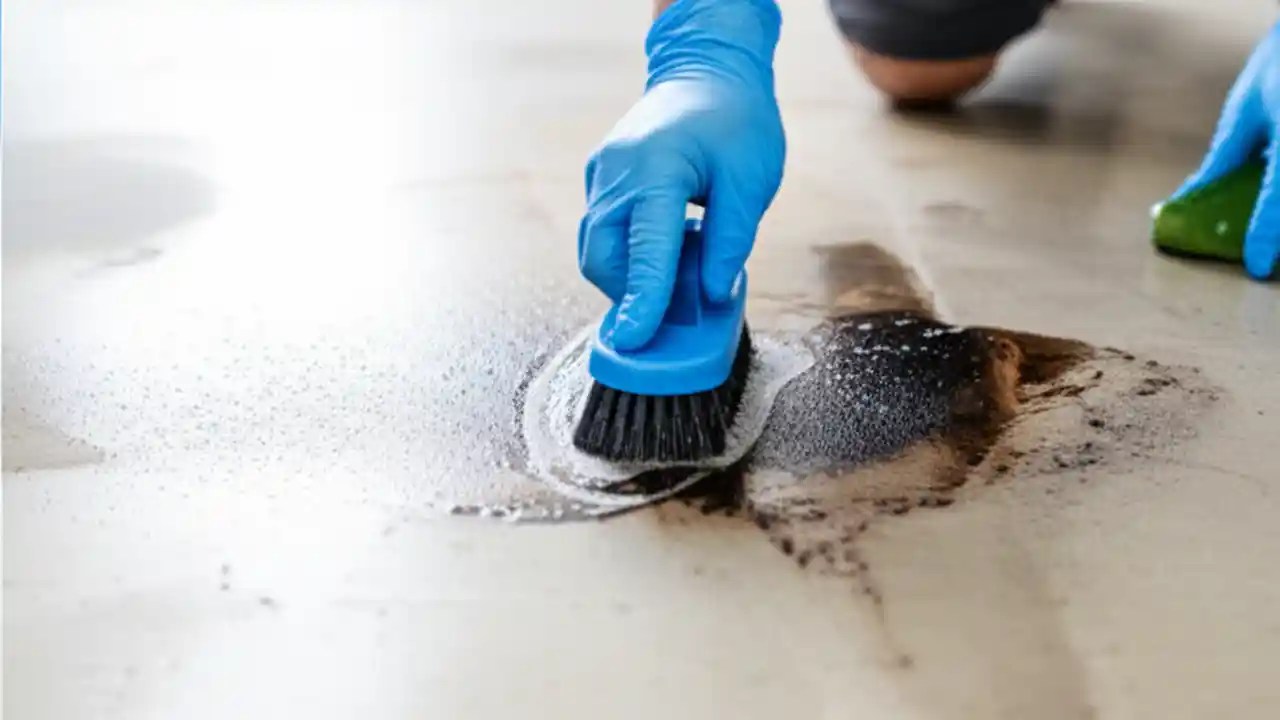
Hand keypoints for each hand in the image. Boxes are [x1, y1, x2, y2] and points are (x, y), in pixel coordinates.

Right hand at [578, 0, 783, 349]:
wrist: (706, 69)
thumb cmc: (735, 120)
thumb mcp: (750, 181)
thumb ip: (729, 242)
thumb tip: (710, 295)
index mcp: (655, 171)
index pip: (645, 251)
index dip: (643, 301)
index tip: (635, 340)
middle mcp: (615, 174)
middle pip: (603, 258)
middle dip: (631, 293)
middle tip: (677, 309)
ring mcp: (601, 174)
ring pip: (597, 249)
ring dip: (631, 274)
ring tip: (680, 269)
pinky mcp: (599, 177)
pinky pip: (603, 230)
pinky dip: (630, 251)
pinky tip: (670, 242)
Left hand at [1171, 22, 1279, 278]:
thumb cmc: (1279, 64)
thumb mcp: (1244, 112)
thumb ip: (1221, 160)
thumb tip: (1188, 198)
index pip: (1276, 204)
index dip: (1264, 239)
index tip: (1255, 267)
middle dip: (1279, 233)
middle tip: (1261, 253)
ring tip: (1267, 234)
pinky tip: (1269, 200)